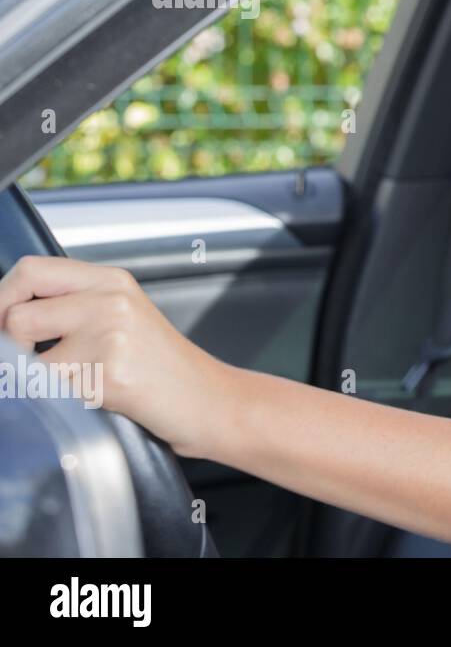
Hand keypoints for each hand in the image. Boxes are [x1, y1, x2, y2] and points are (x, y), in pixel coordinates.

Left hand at [0, 255, 234, 458]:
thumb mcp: (124, 317)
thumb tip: (8, 316)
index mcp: (112, 280)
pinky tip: (96, 397)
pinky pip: (48, 389)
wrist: (209, 400)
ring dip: (39, 377)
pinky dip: (60, 400)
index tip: (4, 323)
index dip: (4, 298)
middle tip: (33, 361)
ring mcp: (110, 335)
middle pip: (17, 315)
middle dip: (11, 345)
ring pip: (24, 357)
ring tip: (77, 381)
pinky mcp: (107, 374)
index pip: (30, 271)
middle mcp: (110, 300)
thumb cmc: (164, 368)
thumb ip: (74, 305)